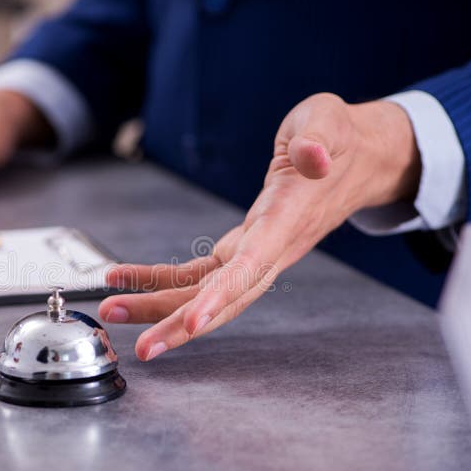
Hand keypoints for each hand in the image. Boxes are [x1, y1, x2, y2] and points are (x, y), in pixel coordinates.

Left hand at [98, 93, 420, 359]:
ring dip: (160, 307)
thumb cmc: (339, 138)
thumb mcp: (329, 123)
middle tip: (140, 348)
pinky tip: (126, 277)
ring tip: (113, 311)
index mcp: (289, 219)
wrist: (357, 161)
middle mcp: (272, 248)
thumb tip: (314, 157)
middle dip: (181, 324)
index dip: (224, 294)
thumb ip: (319, 139)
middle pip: (225, 298)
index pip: (255, 264)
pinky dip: (162, 278)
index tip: (193, 321)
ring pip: (206, 293)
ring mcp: (257, 253)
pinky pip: (200, 273)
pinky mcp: (243, 248)